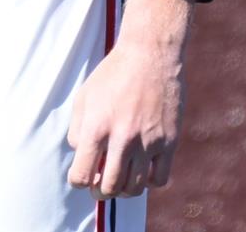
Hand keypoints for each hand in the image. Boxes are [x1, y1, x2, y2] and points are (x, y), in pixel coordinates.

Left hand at [66, 0, 194, 197]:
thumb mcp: (84, 97)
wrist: (150, 54)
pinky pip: (159, 179)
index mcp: (96, 128)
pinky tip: (143, 168)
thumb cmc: (113, 75)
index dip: (79, 181)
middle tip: (101, 184)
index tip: (83, 175)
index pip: (81, 177)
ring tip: (121, 177)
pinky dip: (149, 181)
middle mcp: (122, 138)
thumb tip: (81, 157)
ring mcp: (148, 142)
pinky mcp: (169, 141)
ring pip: (135, 188)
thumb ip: (77, 131)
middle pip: (109, 189)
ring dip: (124, 189)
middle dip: (101, 191)